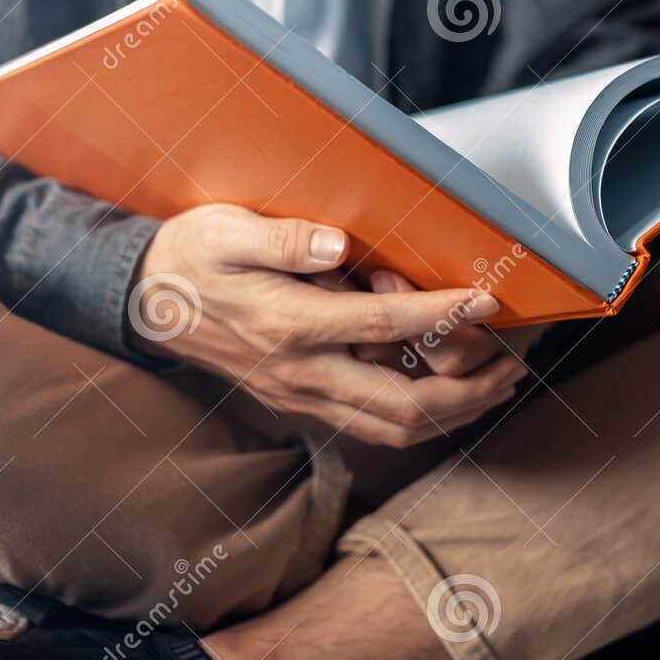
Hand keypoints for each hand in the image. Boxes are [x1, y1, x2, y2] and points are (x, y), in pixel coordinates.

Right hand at [129, 204, 526, 446]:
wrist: (146, 302)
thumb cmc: (192, 257)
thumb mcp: (226, 230)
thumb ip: (281, 239)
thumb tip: (335, 245)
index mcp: (288, 325)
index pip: (384, 325)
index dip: (443, 315)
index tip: (487, 300)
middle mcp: (299, 373)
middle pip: (402, 405)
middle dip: (468, 390)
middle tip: (513, 364)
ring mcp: (299, 396)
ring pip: (391, 428)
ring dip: (452, 414)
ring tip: (495, 384)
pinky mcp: (299, 403)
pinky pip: (370, 427)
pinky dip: (419, 420)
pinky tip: (446, 397)